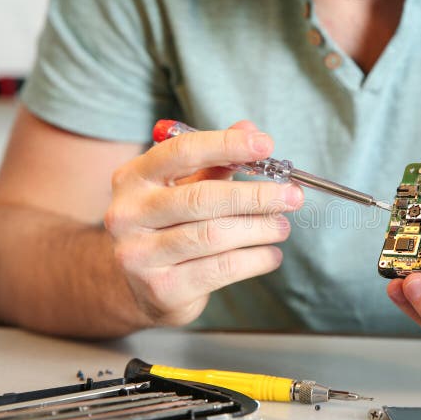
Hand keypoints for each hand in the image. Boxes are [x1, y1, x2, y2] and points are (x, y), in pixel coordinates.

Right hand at [104, 121, 302, 326]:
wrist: (141, 288)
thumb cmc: (169, 227)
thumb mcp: (184, 188)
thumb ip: (215, 161)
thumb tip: (249, 129)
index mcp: (134, 178)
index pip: (183, 152)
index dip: (227, 146)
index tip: (266, 145)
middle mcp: (128, 215)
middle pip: (203, 198)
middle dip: (255, 195)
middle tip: (292, 196)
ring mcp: (140, 255)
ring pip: (214, 236)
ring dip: (260, 229)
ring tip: (282, 226)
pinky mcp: (161, 290)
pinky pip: (221, 269)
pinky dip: (255, 260)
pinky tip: (271, 255)